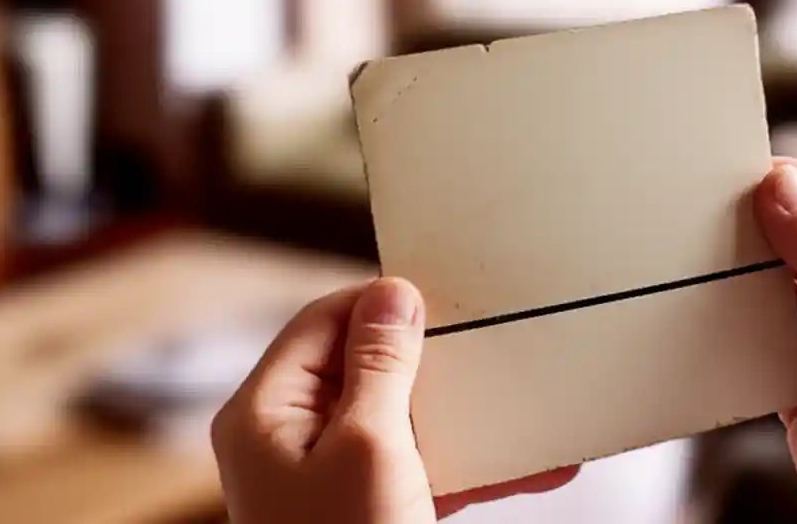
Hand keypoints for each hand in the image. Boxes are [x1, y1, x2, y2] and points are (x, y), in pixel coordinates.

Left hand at [211, 278, 576, 522]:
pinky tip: (533, 465)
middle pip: (362, 367)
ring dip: (463, 415)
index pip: (321, 322)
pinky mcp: (366, 511)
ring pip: (400, 418)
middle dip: (431, 360)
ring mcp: (328, 478)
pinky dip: (470, 466)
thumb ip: (379, 366)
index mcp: (263, 412)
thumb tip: (391, 294)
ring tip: (521, 401)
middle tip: (484, 342)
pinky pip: (420, 468)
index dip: (378, 304)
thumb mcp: (369, 447)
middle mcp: (289, 438)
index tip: (439, 297)